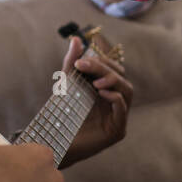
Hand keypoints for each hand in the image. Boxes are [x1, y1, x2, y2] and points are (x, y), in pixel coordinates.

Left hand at [60, 35, 131, 166]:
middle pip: (121, 77)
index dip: (101, 60)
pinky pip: (123, 109)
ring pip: (127, 90)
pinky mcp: (117, 131)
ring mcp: (119, 117)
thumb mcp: (66, 84)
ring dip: (112, 80)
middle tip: (83, 66)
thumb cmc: (62, 115)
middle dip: (103, 68)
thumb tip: (75, 38)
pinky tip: (100, 92)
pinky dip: (115, 97)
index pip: (114, 68)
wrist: (54, 142)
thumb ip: (72, 62)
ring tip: (94, 82)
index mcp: (107, 90)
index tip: (81, 60)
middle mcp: (116, 103)